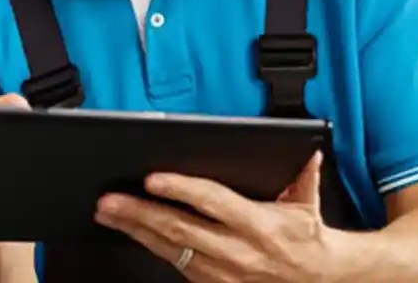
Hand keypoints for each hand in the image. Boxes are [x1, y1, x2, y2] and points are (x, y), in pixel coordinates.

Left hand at [94, 152, 345, 281]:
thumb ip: (303, 175)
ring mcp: (222, 274)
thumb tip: (306, 148)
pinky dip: (149, 247)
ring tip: (109, 212)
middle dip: (141, 212)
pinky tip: (130, 232)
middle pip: (180, 229)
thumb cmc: (307, 240)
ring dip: (136, 230)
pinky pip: (174, 265)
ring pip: (170, 250)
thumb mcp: (309, 205)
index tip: (153, 178)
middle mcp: (238, 251)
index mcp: (260, 226)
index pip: (213, 201)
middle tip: (110, 198)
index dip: (181, 189)